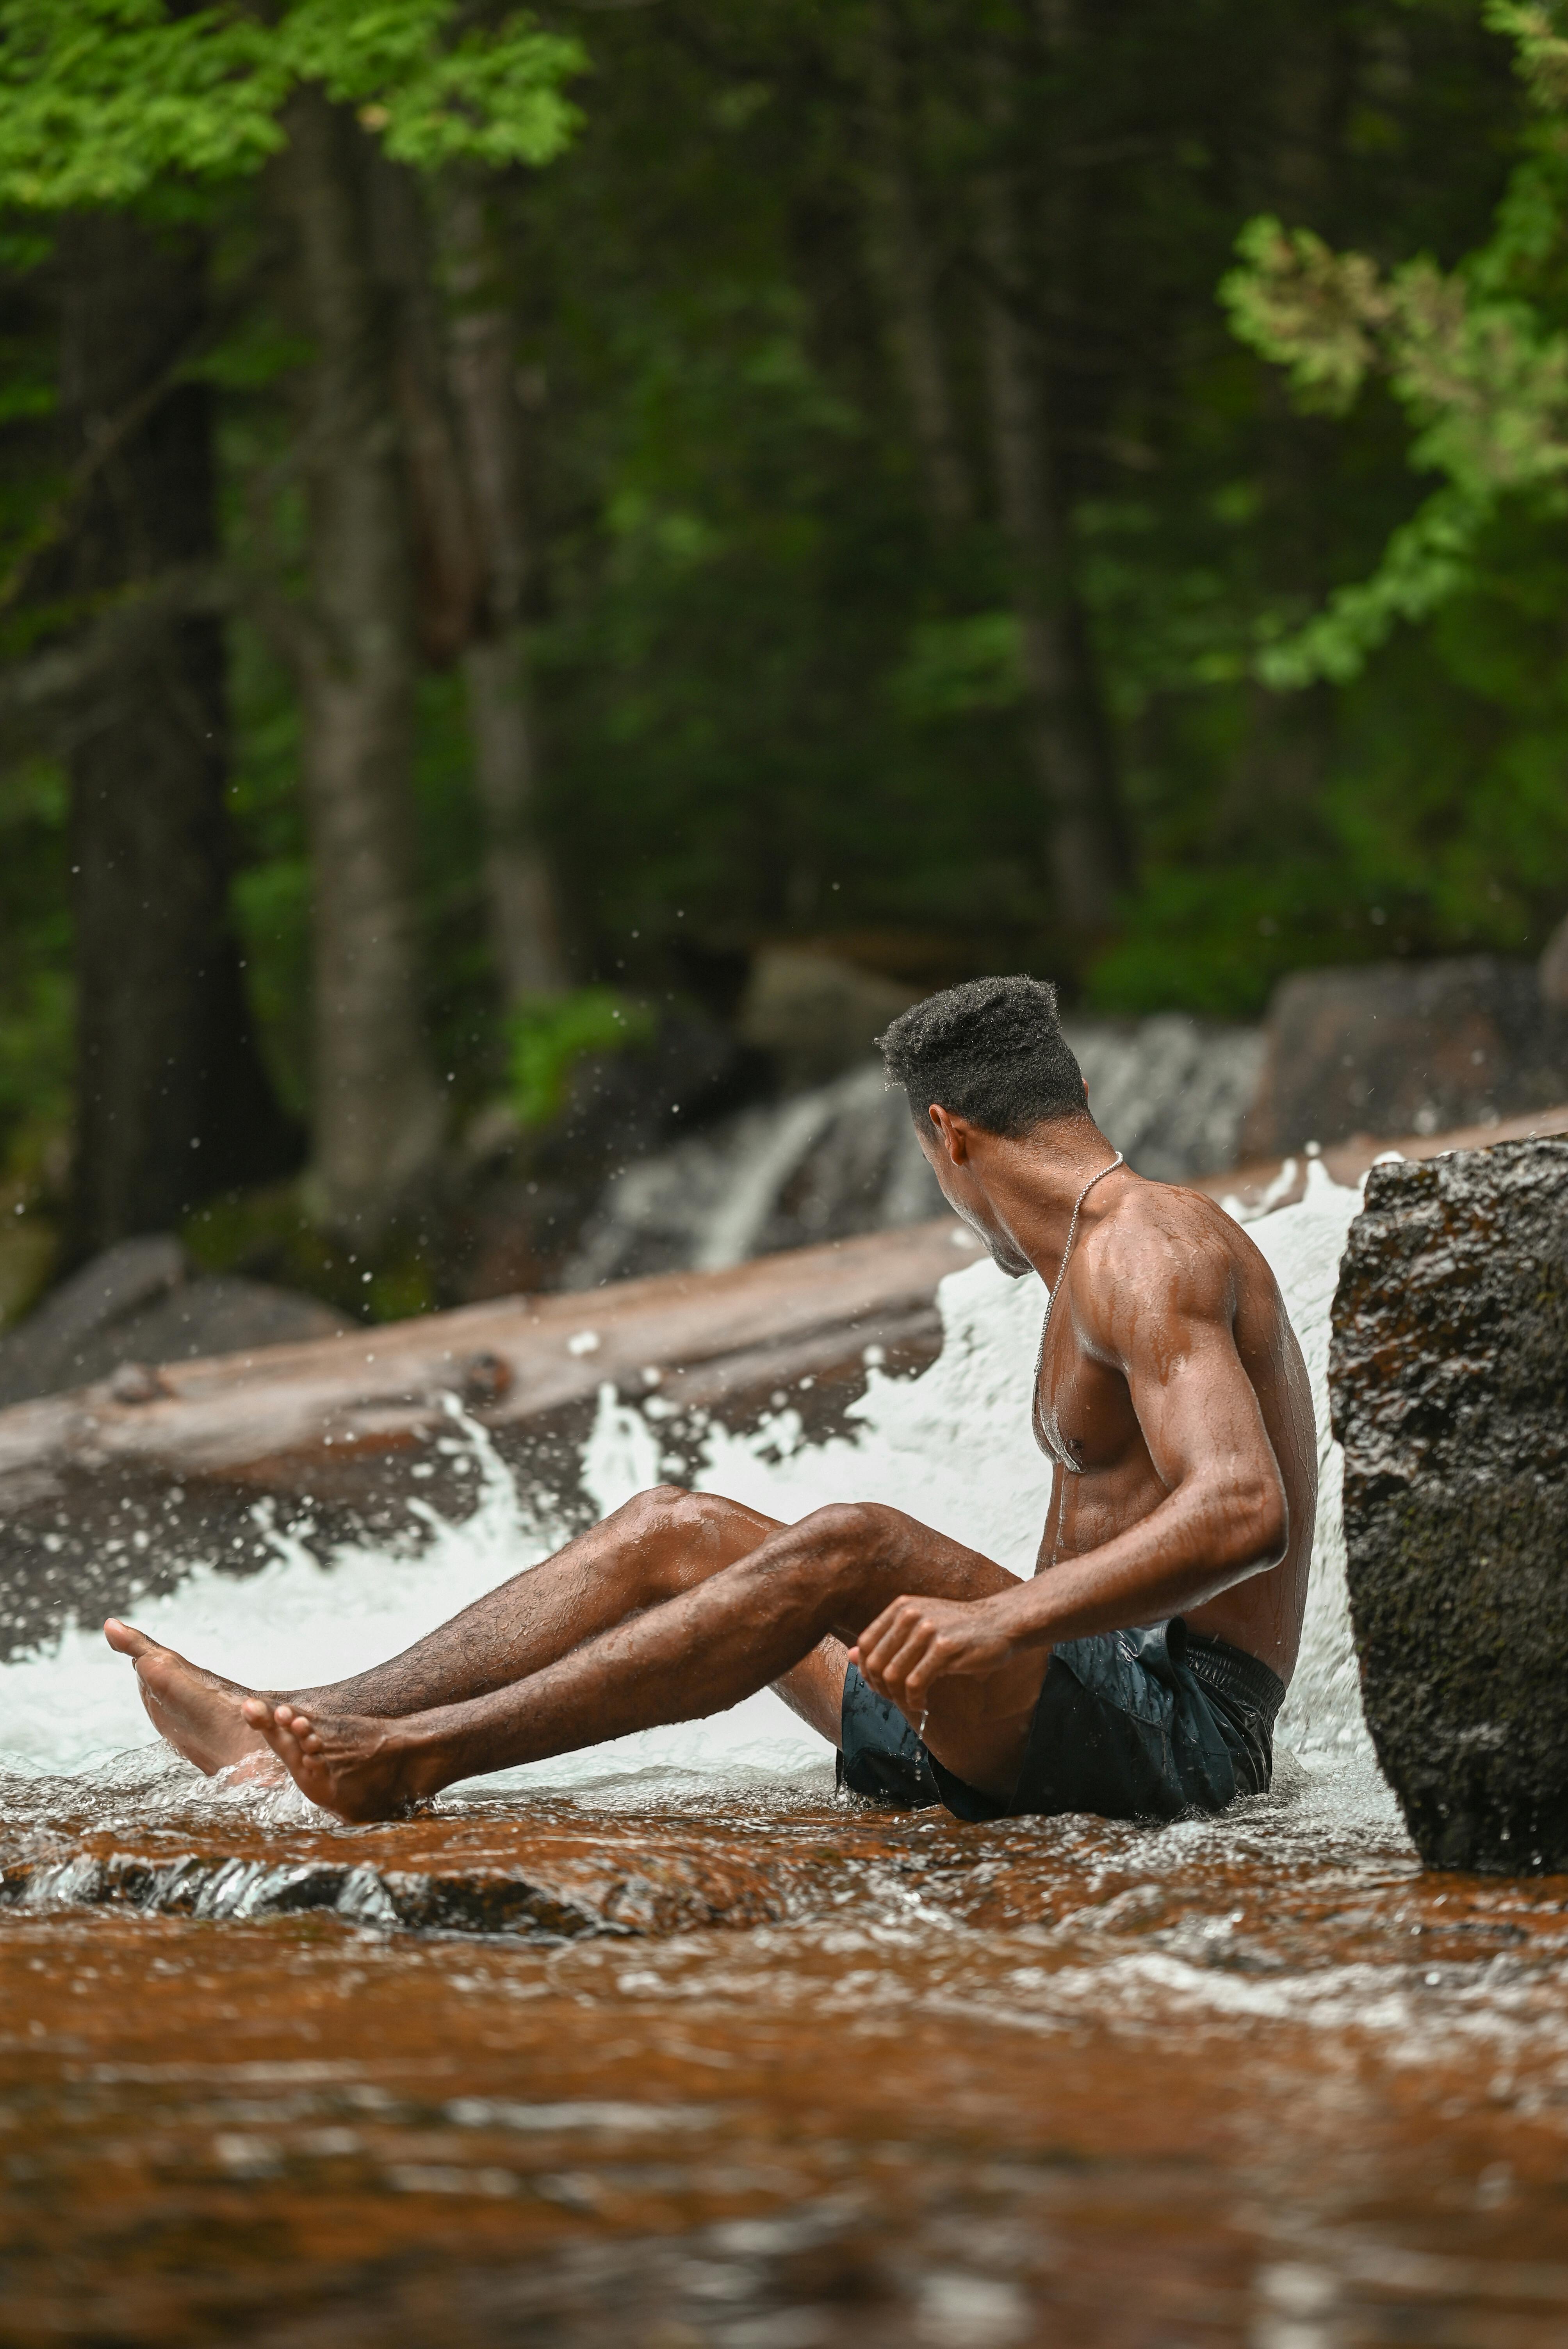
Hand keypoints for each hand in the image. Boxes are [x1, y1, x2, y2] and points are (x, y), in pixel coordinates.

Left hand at [850, 1592, 1016, 1719]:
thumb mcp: (919, 1626)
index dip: (867, 1671)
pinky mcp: (945, 1648)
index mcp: (901, 1607)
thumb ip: (885, 1640)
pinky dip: (914, 1700)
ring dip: (897, 1697)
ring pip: (892, 1675)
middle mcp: (911, 1614)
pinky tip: (922, 1704)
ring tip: (911, 1702)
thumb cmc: (959, 1629)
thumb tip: (848, 1656)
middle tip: (894, 1699)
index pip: (865, 1644)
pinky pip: (915, 1683)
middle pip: (875, 1662)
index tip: (880, 1686)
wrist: (1001, 1623)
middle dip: (880, 1688)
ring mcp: (928, 1630)